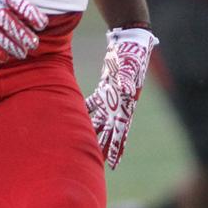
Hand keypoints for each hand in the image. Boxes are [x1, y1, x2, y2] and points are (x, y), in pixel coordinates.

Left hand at [85, 26, 156, 169]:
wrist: (130, 42)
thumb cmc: (131, 57)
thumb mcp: (130, 70)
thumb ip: (127, 82)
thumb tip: (126, 92)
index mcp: (126, 106)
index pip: (121, 133)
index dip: (117, 149)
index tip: (112, 165)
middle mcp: (120, 105)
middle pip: (111, 132)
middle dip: (104, 147)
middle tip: (96, 163)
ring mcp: (112, 98)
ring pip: (101, 120)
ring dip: (95, 132)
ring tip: (87, 145)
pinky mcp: (106, 88)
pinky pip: (93, 104)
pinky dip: (86, 110)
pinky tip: (76, 116)